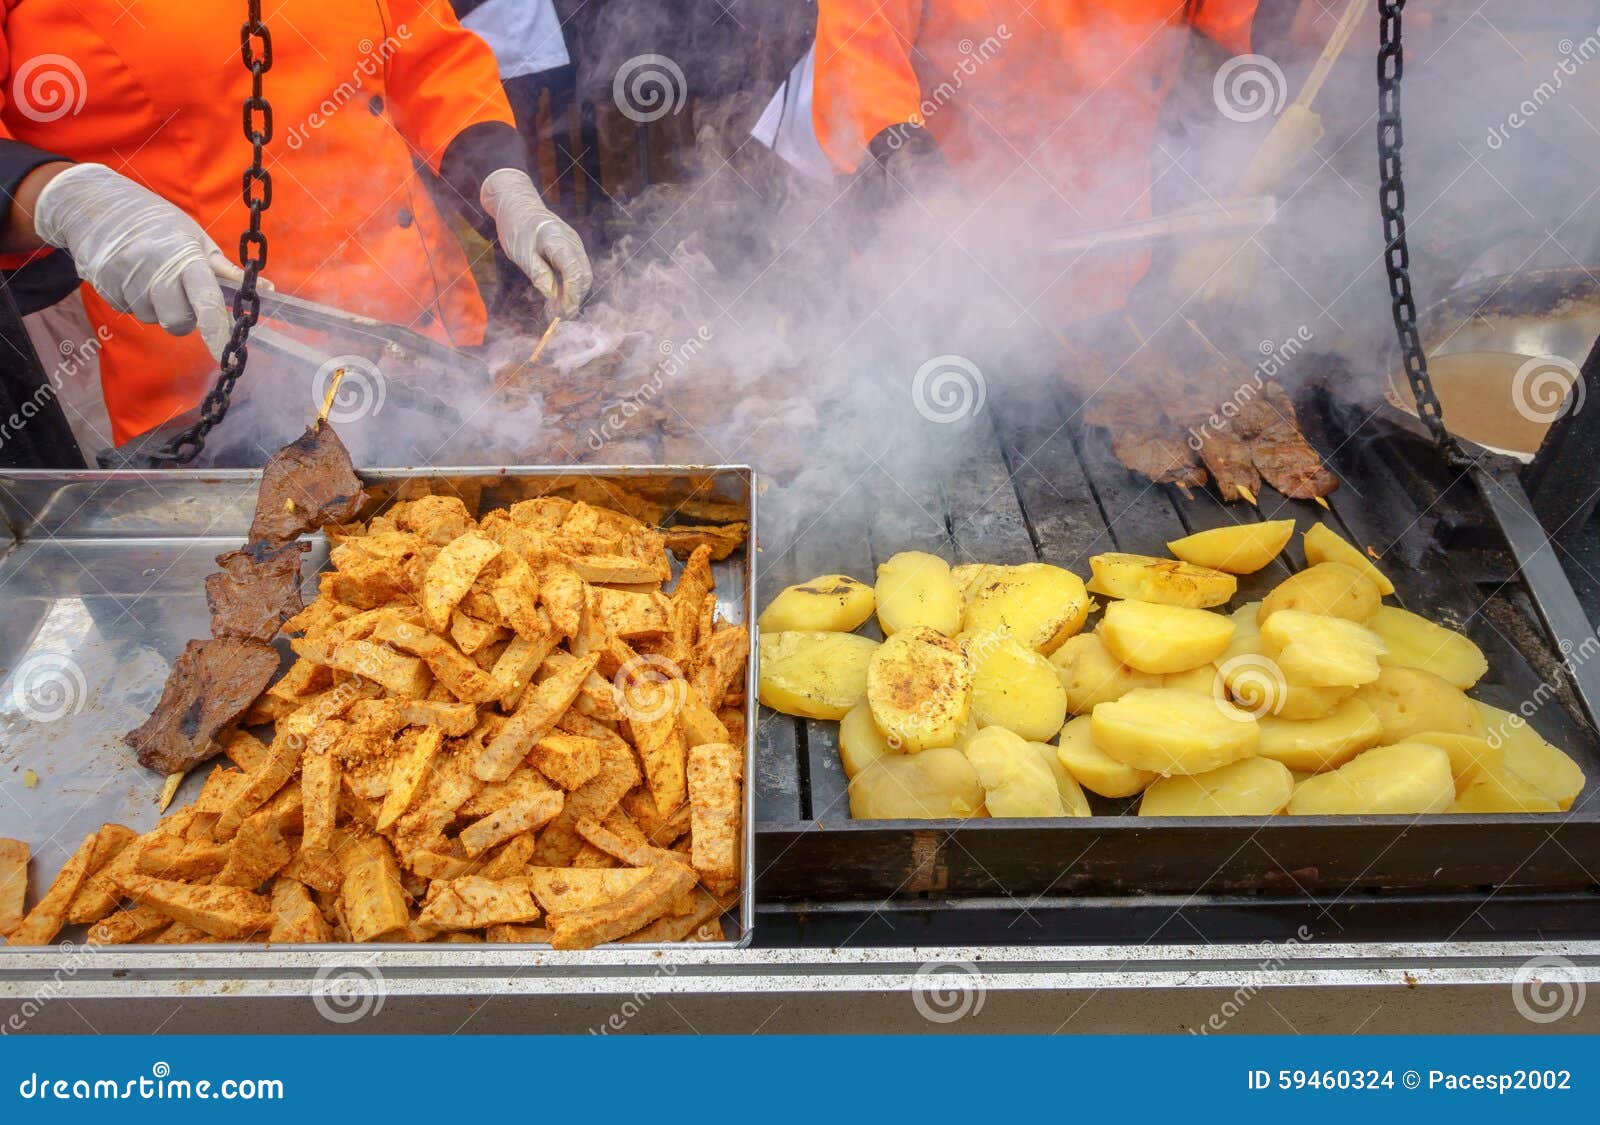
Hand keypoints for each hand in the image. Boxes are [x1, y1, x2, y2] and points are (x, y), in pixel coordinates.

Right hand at [32, 163, 242, 359]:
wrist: (96, 205)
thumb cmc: (157, 222)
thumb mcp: (195, 238)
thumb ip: (226, 270)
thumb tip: (267, 289)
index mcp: (184, 258)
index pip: (206, 301)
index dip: (217, 331)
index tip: (227, 353)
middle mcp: (154, 271)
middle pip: (178, 323)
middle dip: (185, 317)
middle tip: (181, 291)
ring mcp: (126, 281)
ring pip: (154, 319)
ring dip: (158, 307)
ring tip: (151, 274)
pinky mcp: (105, 288)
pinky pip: (130, 311)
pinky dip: (135, 300)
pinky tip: (131, 275)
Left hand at [480, 168, 591, 317]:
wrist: (517, 204)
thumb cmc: (516, 227)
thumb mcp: (521, 254)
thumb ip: (539, 275)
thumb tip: (553, 298)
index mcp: (558, 240)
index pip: (574, 273)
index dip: (571, 296)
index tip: (564, 314)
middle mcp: (572, 241)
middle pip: (584, 276)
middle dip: (575, 298)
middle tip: (560, 317)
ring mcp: (575, 243)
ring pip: (584, 274)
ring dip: (574, 293)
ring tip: (558, 310)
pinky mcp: (573, 246)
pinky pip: (578, 268)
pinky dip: (572, 284)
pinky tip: (559, 295)